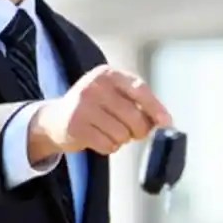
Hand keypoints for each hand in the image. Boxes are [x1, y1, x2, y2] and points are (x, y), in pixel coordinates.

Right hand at [31, 66, 172, 155]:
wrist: (55, 119)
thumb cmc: (94, 107)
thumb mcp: (113, 94)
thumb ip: (137, 102)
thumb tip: (164, 121)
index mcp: (108, 74)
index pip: (139, 89)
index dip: (155, 107)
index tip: (166, 122)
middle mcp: (94, 86)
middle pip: (133, 116)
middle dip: (139, 130)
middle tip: (134, 133)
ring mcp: (82, 106)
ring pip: (122, 134)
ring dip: (122, 139)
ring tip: (110, 132)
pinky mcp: (75, 127)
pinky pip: (108, 145)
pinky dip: (109, 147)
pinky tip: (99, 138)